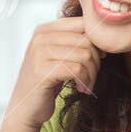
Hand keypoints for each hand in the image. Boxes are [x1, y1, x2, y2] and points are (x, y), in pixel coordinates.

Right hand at [5, 17, 100, 131]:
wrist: (26, 107)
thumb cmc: (47, 81)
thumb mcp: (59, 56)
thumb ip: (75, 42)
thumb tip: (103, 38)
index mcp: (44, 30)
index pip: (83, 24)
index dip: (97, 42)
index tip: (98, 58)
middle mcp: (40, 38)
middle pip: (87, 41)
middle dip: (96, 62)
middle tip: (91, 77)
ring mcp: (39, 53)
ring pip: (85, 55)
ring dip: (92, 74)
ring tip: (86, 84)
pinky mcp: (42, 71)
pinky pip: (78, 70)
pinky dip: (84, 81)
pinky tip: (80, 89)